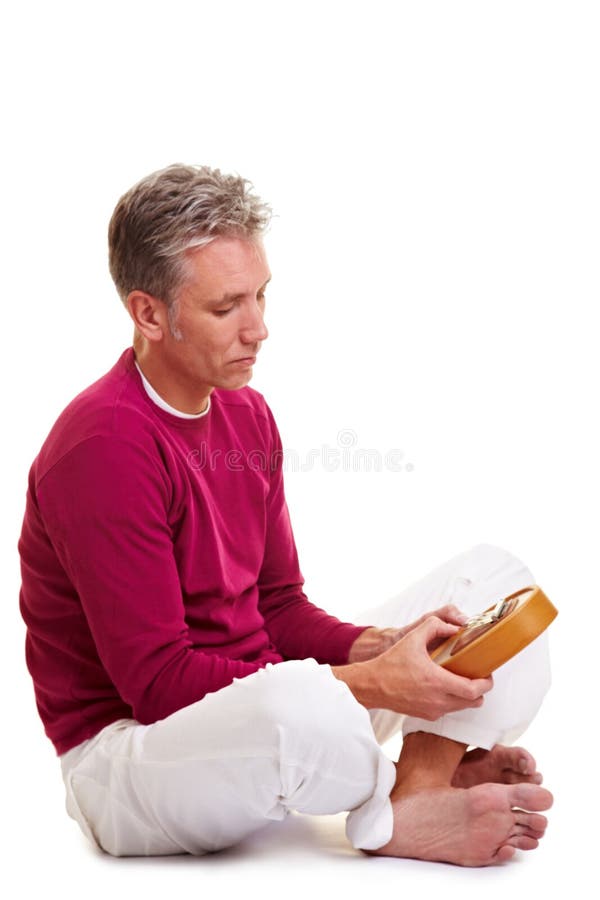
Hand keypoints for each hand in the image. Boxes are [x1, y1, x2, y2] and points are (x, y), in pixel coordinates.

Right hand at [334, 615, 492, 719]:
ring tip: (460, 678)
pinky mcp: (426, 715)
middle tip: (477, 675)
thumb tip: (453, 627)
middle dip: (480, 689)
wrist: (372, 685)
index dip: (486, 683)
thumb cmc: (390, 663)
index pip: (473, 690)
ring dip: (467, 695)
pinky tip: (443, 685)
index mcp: (437, 681)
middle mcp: (437, 700)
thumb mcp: (412, 638)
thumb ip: (434, 626)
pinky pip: (448, 709)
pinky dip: (452, 700)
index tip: (487, 673)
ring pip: (462, 707)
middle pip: (474, 702)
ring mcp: (432, 710)